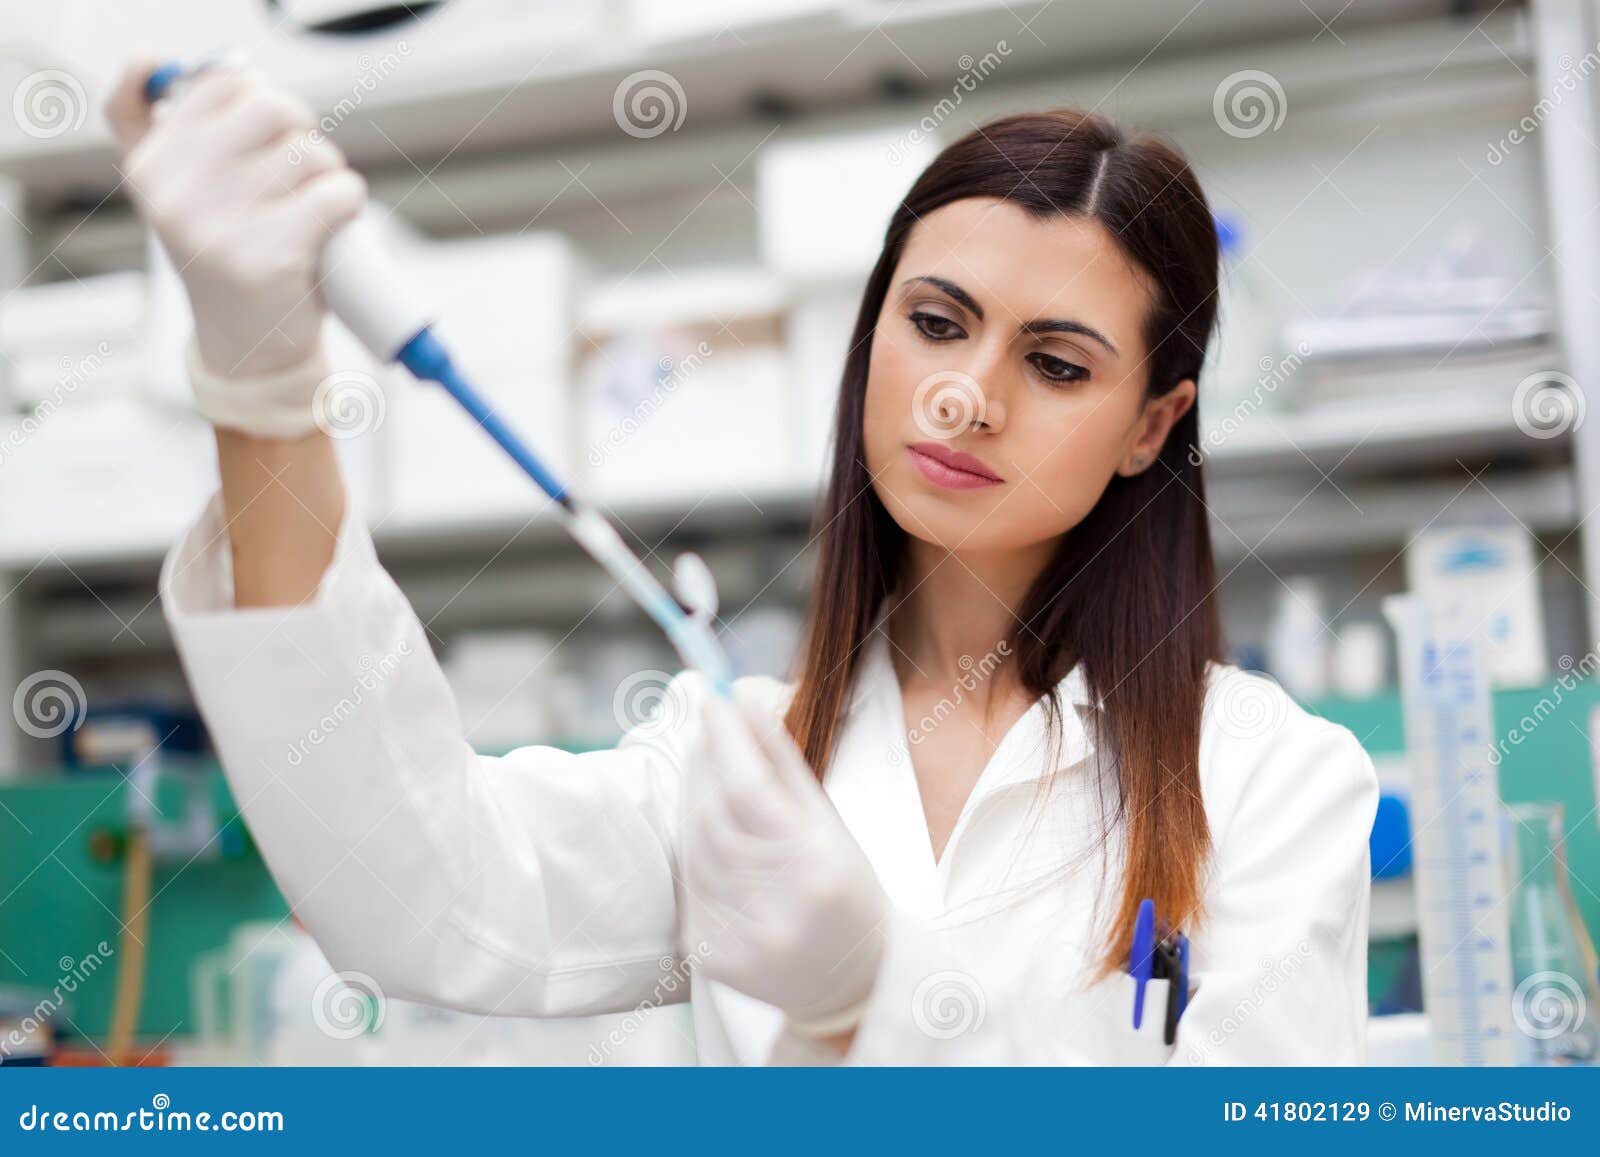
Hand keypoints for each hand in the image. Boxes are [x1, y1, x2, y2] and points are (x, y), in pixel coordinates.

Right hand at [105, 62, 365, 377]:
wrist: (248, 346)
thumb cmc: (228, 257)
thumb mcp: (177, 192)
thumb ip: (150, 126)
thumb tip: (154, 64)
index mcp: (150, 165)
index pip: (222, 83)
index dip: (264, 101)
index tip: (270, 137)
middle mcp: (172, 194)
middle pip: (272, 109)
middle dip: (303, 133)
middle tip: (304, 171)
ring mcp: (216, 227)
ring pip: (310, 152)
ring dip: (329, 174)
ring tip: (314, 208)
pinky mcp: (266, 257)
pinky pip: (336, 193)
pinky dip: (349, 204)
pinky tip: (333, 227)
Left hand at [681, 688, 887, 1028]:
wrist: (852, 982)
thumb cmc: (845, 888)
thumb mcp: (830, 824)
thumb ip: (784, 763)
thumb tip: (743, 700)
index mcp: (818, 871)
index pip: (750, 790)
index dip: (725, 741)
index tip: (713, 701)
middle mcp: (778, 910)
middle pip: (713, 817)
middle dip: (703, 763)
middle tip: (703, 726)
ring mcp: (740, 940)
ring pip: (694, 849)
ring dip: (692, 799)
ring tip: (704, 768)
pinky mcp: (712, 958)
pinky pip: (689, 886)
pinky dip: (692, 848)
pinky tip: (705, 826)